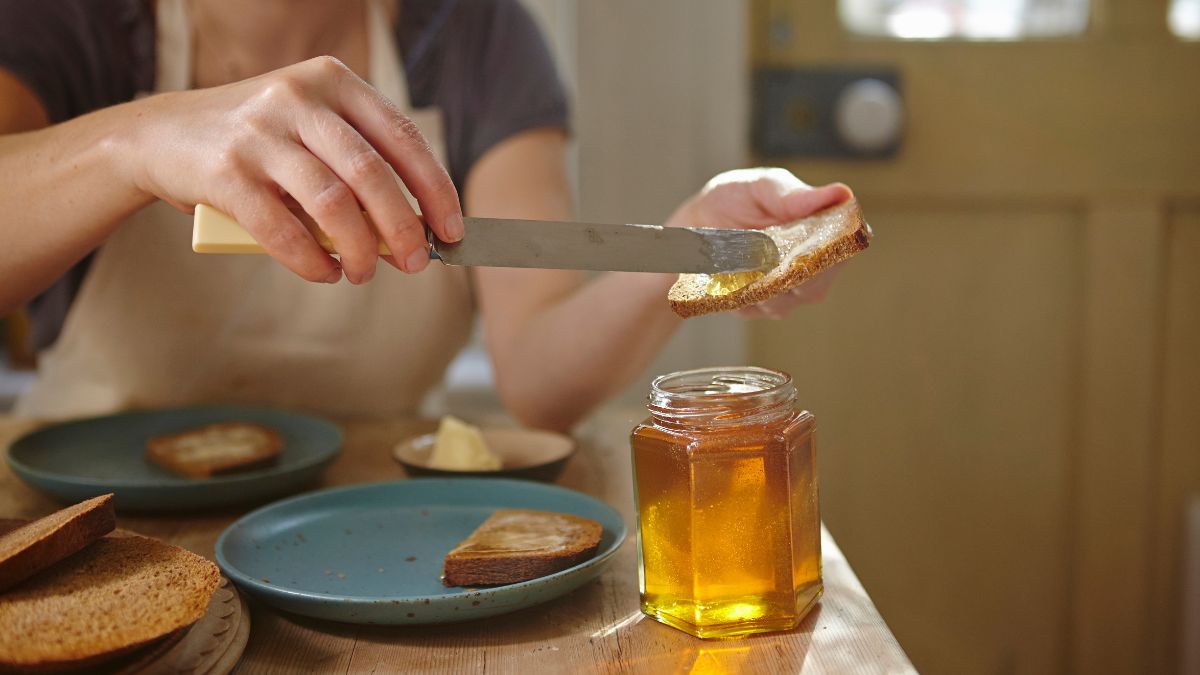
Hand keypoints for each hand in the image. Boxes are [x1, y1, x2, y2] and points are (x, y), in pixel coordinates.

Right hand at [124, 56, 462, 283]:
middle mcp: (298, 97)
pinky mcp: (225, 171)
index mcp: (333, 81)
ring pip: (331, 201)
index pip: (402, 137)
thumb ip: (356, 169)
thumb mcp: (310, 133)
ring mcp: (259, 132)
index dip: (434, 188)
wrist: (160, 136)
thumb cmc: (256, 144)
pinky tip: (324, 273)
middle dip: (402, 227)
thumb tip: (408, 233)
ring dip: (358, 248)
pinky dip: (310, 260)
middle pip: (371, 172)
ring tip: (363, 273)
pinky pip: (281, 228)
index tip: (451, 229)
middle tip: (415, 263)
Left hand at [665, 168, 852, 318]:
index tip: (810, 248)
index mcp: (820, 234)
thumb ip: (794, 195)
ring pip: (782, 302)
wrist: (693, 223)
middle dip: (792, 276)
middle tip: (767, 257)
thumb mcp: (761, 187)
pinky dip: (738, 292)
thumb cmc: (735, 198)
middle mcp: (807, 269)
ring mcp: (781, 293)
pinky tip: (726, 276)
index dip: (832, 253)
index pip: (842, 251)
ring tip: (740, 262)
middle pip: (814, 287)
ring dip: (761, 285)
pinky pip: (751, 307)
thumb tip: (841, 193)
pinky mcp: (752, 306)